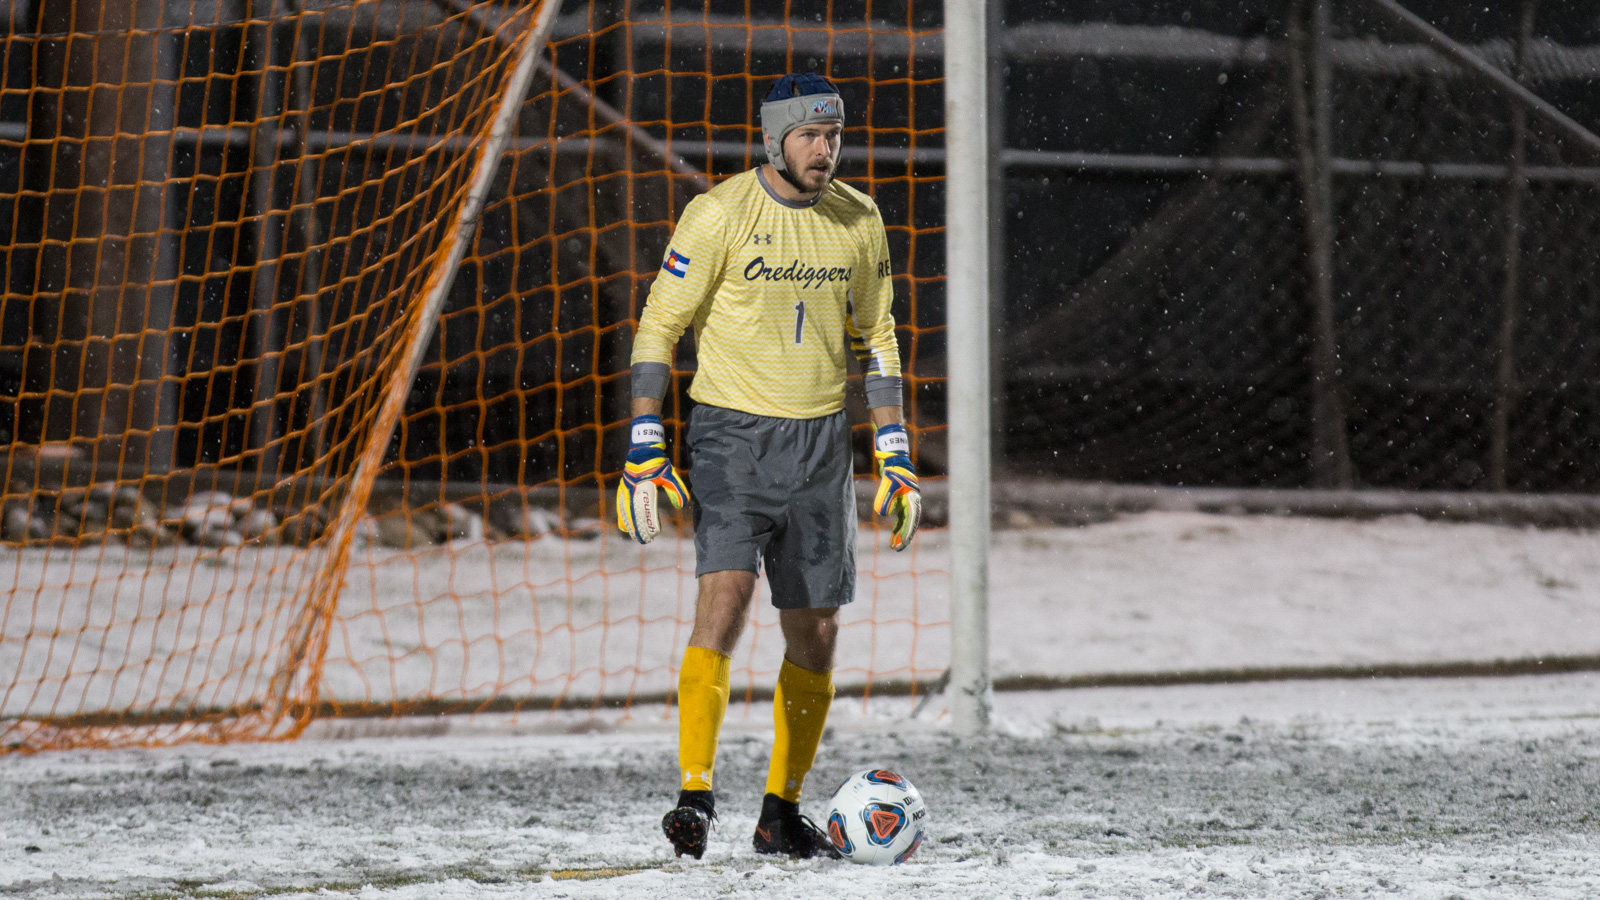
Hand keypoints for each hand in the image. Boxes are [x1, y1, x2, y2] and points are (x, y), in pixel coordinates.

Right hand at [616, 414, 689, 543]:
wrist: (643, 452)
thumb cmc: (659, 464)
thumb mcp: (670, 475)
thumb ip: (676, 490)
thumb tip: (681, 506)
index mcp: (645, 486)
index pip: (648, 509)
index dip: (650, 522)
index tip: (656, 533)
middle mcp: (633, 489)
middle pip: (635, 514)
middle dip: (640, 528)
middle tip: (646, 540)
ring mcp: (626, 489)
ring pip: (626, 512)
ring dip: (631, 526)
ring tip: (635, 537)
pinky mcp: (622, 489)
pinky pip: (621, 506)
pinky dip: (622, 518)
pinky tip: (624, 527)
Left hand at [872, 423, 919, 551]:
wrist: (894, 462)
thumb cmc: (892, 472)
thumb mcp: (888, 485)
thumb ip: (885, 499)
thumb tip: (884, 514)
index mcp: (912, 499)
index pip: (912, 519)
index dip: (907, 531)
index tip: (903, 542)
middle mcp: (912, 503)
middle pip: (910, 524)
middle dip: (904, 537)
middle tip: (897, 548)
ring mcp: (907, 504)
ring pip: (905, 523)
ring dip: (900, 534)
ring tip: (893, 546)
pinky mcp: (902, 504)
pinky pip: (900, 519)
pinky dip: (896, 528)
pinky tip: (892, 538)